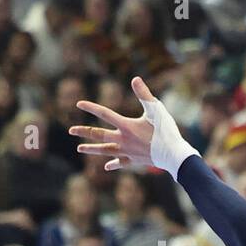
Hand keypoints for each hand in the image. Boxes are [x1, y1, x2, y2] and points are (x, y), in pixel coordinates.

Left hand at [70, 77, 196, 177]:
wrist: (174, 156)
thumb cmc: (167, 132)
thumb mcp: (157, 110)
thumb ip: (144, 95)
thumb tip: (135, 78)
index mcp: (127, 126)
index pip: (105, 114)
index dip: (91, 108)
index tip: (79, 104)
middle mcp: (124, 139)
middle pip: (99, 134)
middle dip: (84, 132)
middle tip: (71, 131)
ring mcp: (128, 151)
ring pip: (106, 150)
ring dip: (92, 149)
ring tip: (79, 149)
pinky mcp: (136, 160)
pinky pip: (121, 162)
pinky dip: (113, 164)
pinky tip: (106, 166)